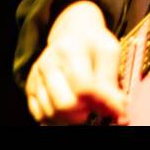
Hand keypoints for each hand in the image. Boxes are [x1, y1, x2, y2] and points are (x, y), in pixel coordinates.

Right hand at [26, 0, 128, 124]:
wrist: (70, 31)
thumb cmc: (93, 43)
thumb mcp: (109, 52)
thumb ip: (111, 81)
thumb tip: (119, 113)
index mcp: (70, 50)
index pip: (84, 87)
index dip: (102, 104)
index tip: (117, 111)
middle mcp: (48, 63)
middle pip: (64, 105)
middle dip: (84, 112)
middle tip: (94, 106)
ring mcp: (36, 76)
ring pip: (51, 114)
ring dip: (70, 118)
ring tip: (83, 105)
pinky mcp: (30, 87)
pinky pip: (40, 116)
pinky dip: (57, 119)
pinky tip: (69, 108)